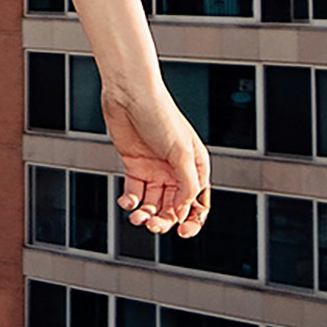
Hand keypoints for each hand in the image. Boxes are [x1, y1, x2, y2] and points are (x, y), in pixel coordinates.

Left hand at [101, 78, 211, 242]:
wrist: (130, 94)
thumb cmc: (160, 114)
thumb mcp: (180, 152)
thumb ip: (186, 183)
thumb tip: (185, 210)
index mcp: (195, 166)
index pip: (198, 202)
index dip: (192, 220)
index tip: (182, 232)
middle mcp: (176, 170)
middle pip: (174, 207)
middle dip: (165, 220)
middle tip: (153, 225)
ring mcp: (155, 169)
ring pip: (153, 203)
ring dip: (146, 214)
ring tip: (138, 217)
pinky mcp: (134, 165)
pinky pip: (134, 192)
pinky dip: (131, 202)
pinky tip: (127, 202)